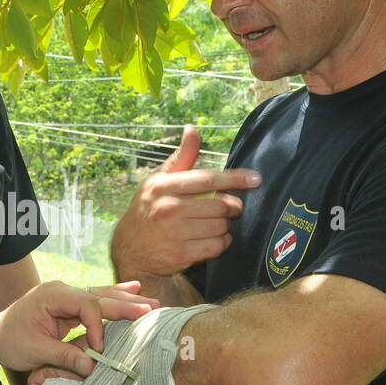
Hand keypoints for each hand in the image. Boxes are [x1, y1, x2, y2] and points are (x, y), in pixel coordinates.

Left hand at [0, 281, 156, 376]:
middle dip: (126, 305)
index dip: (98, 326)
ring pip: (101, 296)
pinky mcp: (69, 305)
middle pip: (99, 296)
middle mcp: (62, 291)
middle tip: (152, 310)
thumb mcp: (34, 352)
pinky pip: (95, 302)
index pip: (86, 306)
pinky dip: (114, 300)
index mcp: (52, 296)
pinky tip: (133, 291)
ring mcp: (66, 296)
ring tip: (151, 303)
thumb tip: (92, 368)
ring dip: (126, 300)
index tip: (101, 349)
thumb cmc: (9, 341)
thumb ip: (64, 357)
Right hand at [111, 125, 259, 281]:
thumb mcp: (158, 181)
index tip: (255, 179)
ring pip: (220, 226)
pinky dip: (222, 242)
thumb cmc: (148, 209)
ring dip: (225, 226)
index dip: (234, 178)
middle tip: (232, 208)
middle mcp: (167, 208)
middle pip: (219, 205)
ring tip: (216, 224)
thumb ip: (181, 157)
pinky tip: (213, 239)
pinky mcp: (180, 255)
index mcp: (163, 186)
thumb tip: (192, 129)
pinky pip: (216, 246)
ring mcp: (173, 233)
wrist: (130, 250)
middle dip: (232, 207)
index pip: (207, 179)